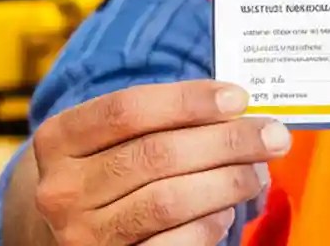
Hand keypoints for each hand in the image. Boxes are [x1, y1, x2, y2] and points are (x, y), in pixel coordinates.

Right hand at [30, 79, 290, 244]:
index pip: (127, 109)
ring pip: (167, 201)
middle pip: (155, 154)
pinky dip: (207, 226)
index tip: (238, 97)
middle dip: (225, 142)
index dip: (188, 100)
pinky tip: (227, 210)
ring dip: (226, 182)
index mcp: (57, 140)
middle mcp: (62, 189)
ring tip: (257, 171)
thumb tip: (236, 110)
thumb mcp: (108, 140)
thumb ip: (158, 122)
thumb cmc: (104, 175)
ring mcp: (83, 235)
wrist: (64, 236)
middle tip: (272, 135)